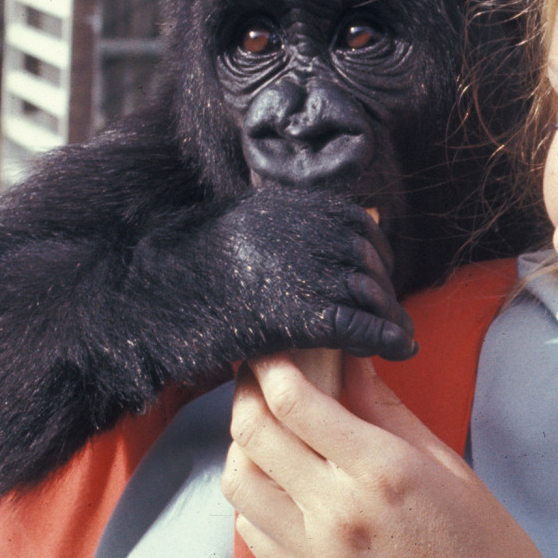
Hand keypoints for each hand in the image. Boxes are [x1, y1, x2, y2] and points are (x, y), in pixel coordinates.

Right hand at [204, 187, 414, 360]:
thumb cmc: (200, 264)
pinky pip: (360, 325)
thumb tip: (343, 223)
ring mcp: (308, 270)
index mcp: (303, 206)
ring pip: (371, 295)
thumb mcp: (252, 220)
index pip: (363, 229)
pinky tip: (398, 351)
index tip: (379, 281)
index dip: (377, 258)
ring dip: (391, 318)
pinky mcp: (300, 314)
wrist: (157, 293)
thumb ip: (295, 221)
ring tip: (400, 339)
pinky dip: (385, 338)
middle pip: (371, 263)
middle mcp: (312, 231)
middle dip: (386, 293)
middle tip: (395, 318)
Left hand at [221, 354, 557, 557]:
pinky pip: (251, 529)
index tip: (276, 345)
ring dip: (243, 445)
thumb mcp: (447, 463)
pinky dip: (253, 495)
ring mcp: (314, 555)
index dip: (274, 364)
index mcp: (383, 471)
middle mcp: (338, 511)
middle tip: (261, 374)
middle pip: (252, 434)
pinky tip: (280, 481)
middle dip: (248, 392)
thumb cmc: (487, 546)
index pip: (294, 401)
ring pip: (237, 481)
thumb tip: (345, 359)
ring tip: (268, 427)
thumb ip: (385, 409)